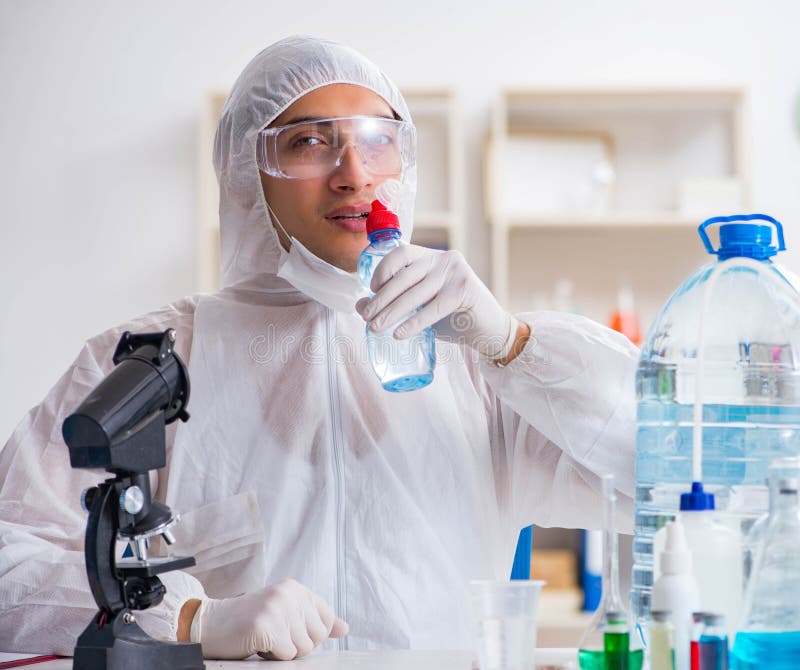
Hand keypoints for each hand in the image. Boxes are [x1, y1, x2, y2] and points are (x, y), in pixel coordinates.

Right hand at [188, 579, 347, 659]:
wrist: (211, 624)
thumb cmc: (249, 621)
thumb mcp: (285, 613)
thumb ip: (315, 619)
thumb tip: (344, 628)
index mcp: (295, 588)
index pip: (326, 619)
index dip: (309, 633)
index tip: (288, 629)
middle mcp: (289, 594)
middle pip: (317, 637)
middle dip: (297, 644)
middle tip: (273, 634)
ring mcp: (277, 609)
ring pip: (303, 649)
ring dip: (284, 651)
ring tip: (265, 638)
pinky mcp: (266, 627)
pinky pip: (287, 655)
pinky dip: (272, 656)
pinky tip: (257, 644)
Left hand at [356, 245, 518, 360]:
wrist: (487, 329)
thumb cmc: (451, 316)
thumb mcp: (420, 305)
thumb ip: (395, 301)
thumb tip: (360, 305)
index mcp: (431, 256)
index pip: (401, 253)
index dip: (382, 270)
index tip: (372, 291)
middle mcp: (444, 259)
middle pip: (405, 276)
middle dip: (381, 298)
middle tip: (367, 317)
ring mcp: (456, 273)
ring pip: (415, 293)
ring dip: (392, 311)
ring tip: (376, 328)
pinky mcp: (465, 291)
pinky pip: (433, 308)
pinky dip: (414, 322)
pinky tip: (400, 334)